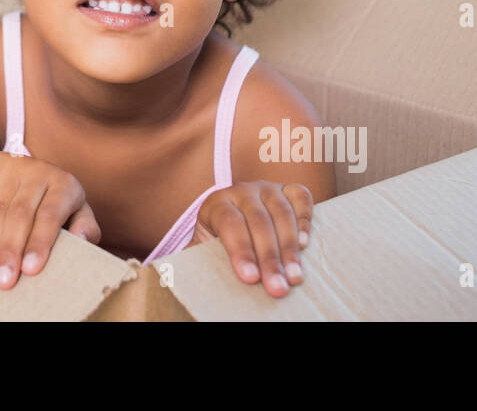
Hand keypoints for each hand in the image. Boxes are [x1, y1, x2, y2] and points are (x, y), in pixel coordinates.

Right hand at [0, 151, 101, 289]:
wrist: (36, 169)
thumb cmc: (58, 203)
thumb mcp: (78, 212)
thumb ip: (86, 227)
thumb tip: (81, 240)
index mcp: (64, 184)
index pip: (50, 216)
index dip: (39, 242)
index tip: (30, 270)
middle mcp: (39, 171)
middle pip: (21, 214)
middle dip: (11, 250)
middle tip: (4, 280)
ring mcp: (13, 167)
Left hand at [189, 181, 313, 298]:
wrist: (235, 226)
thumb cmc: (219, 245)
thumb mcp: (203, 250)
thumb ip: (194, 258)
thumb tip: (171, 277)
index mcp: (217, 203)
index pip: (230, 224)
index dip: (240, 251)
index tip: (249, 279)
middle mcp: (242, 191)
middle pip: (258, 222)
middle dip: (269, 258)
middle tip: (277, 288)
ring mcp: (268, 188)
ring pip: (282, 212)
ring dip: (290, 248)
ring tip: (294, 277)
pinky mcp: (289, 190)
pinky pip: (302, 198)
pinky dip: (305, 219)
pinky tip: (305, 244)